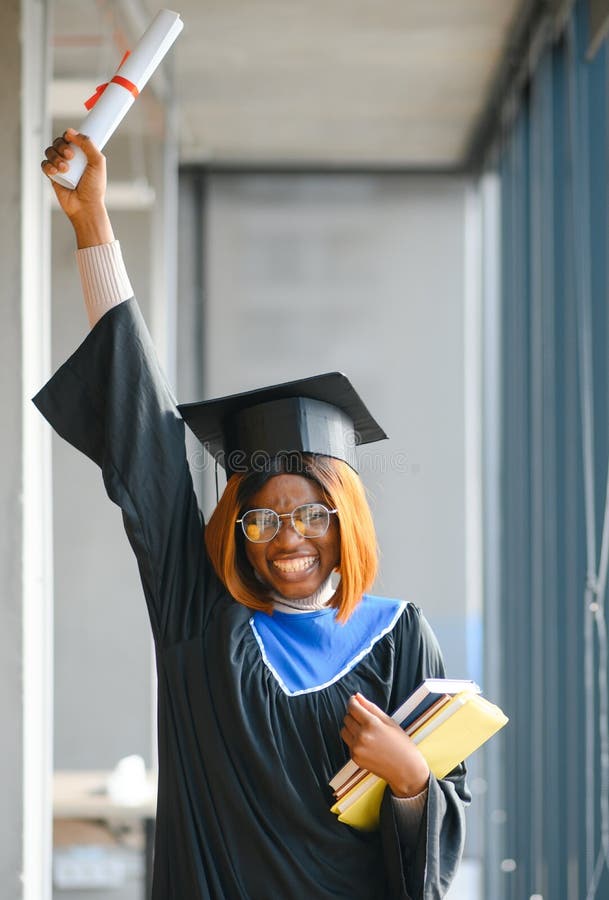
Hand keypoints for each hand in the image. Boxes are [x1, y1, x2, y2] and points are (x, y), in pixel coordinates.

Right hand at [41, 129, 113, 247]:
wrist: (86, 206)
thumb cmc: (94, 187)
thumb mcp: (97, 163)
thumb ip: (88, 145)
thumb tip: (71, 131)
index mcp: (82, 154)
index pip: (70, 137)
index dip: (68, 135)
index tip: (70, 138)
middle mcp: (70, 159)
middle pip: (58, 142)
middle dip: (61, 146)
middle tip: (70, 156)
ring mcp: (60, 167)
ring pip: (50, 151)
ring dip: (55, 157)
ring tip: (65, 168)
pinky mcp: (53, 176)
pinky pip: (44, 165)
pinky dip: (48, 166)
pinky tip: (55, 171)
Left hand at [340, 693, 429, 797]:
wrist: (406, 770)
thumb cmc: (401, 744)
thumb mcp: (389, 722)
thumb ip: (371, 707)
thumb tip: (357, 696)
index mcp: (372, 724)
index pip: (353, 707)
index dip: (352, 702)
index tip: (354, 701)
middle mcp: (362, 736)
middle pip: (347, 718)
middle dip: (353, 715)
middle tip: (366, 720)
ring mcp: (357, 748)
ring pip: (344, 730)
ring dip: (351, 728)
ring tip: (366, 732)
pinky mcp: (355, 758)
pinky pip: (348, 743)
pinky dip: (354, 741)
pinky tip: (368, 744)